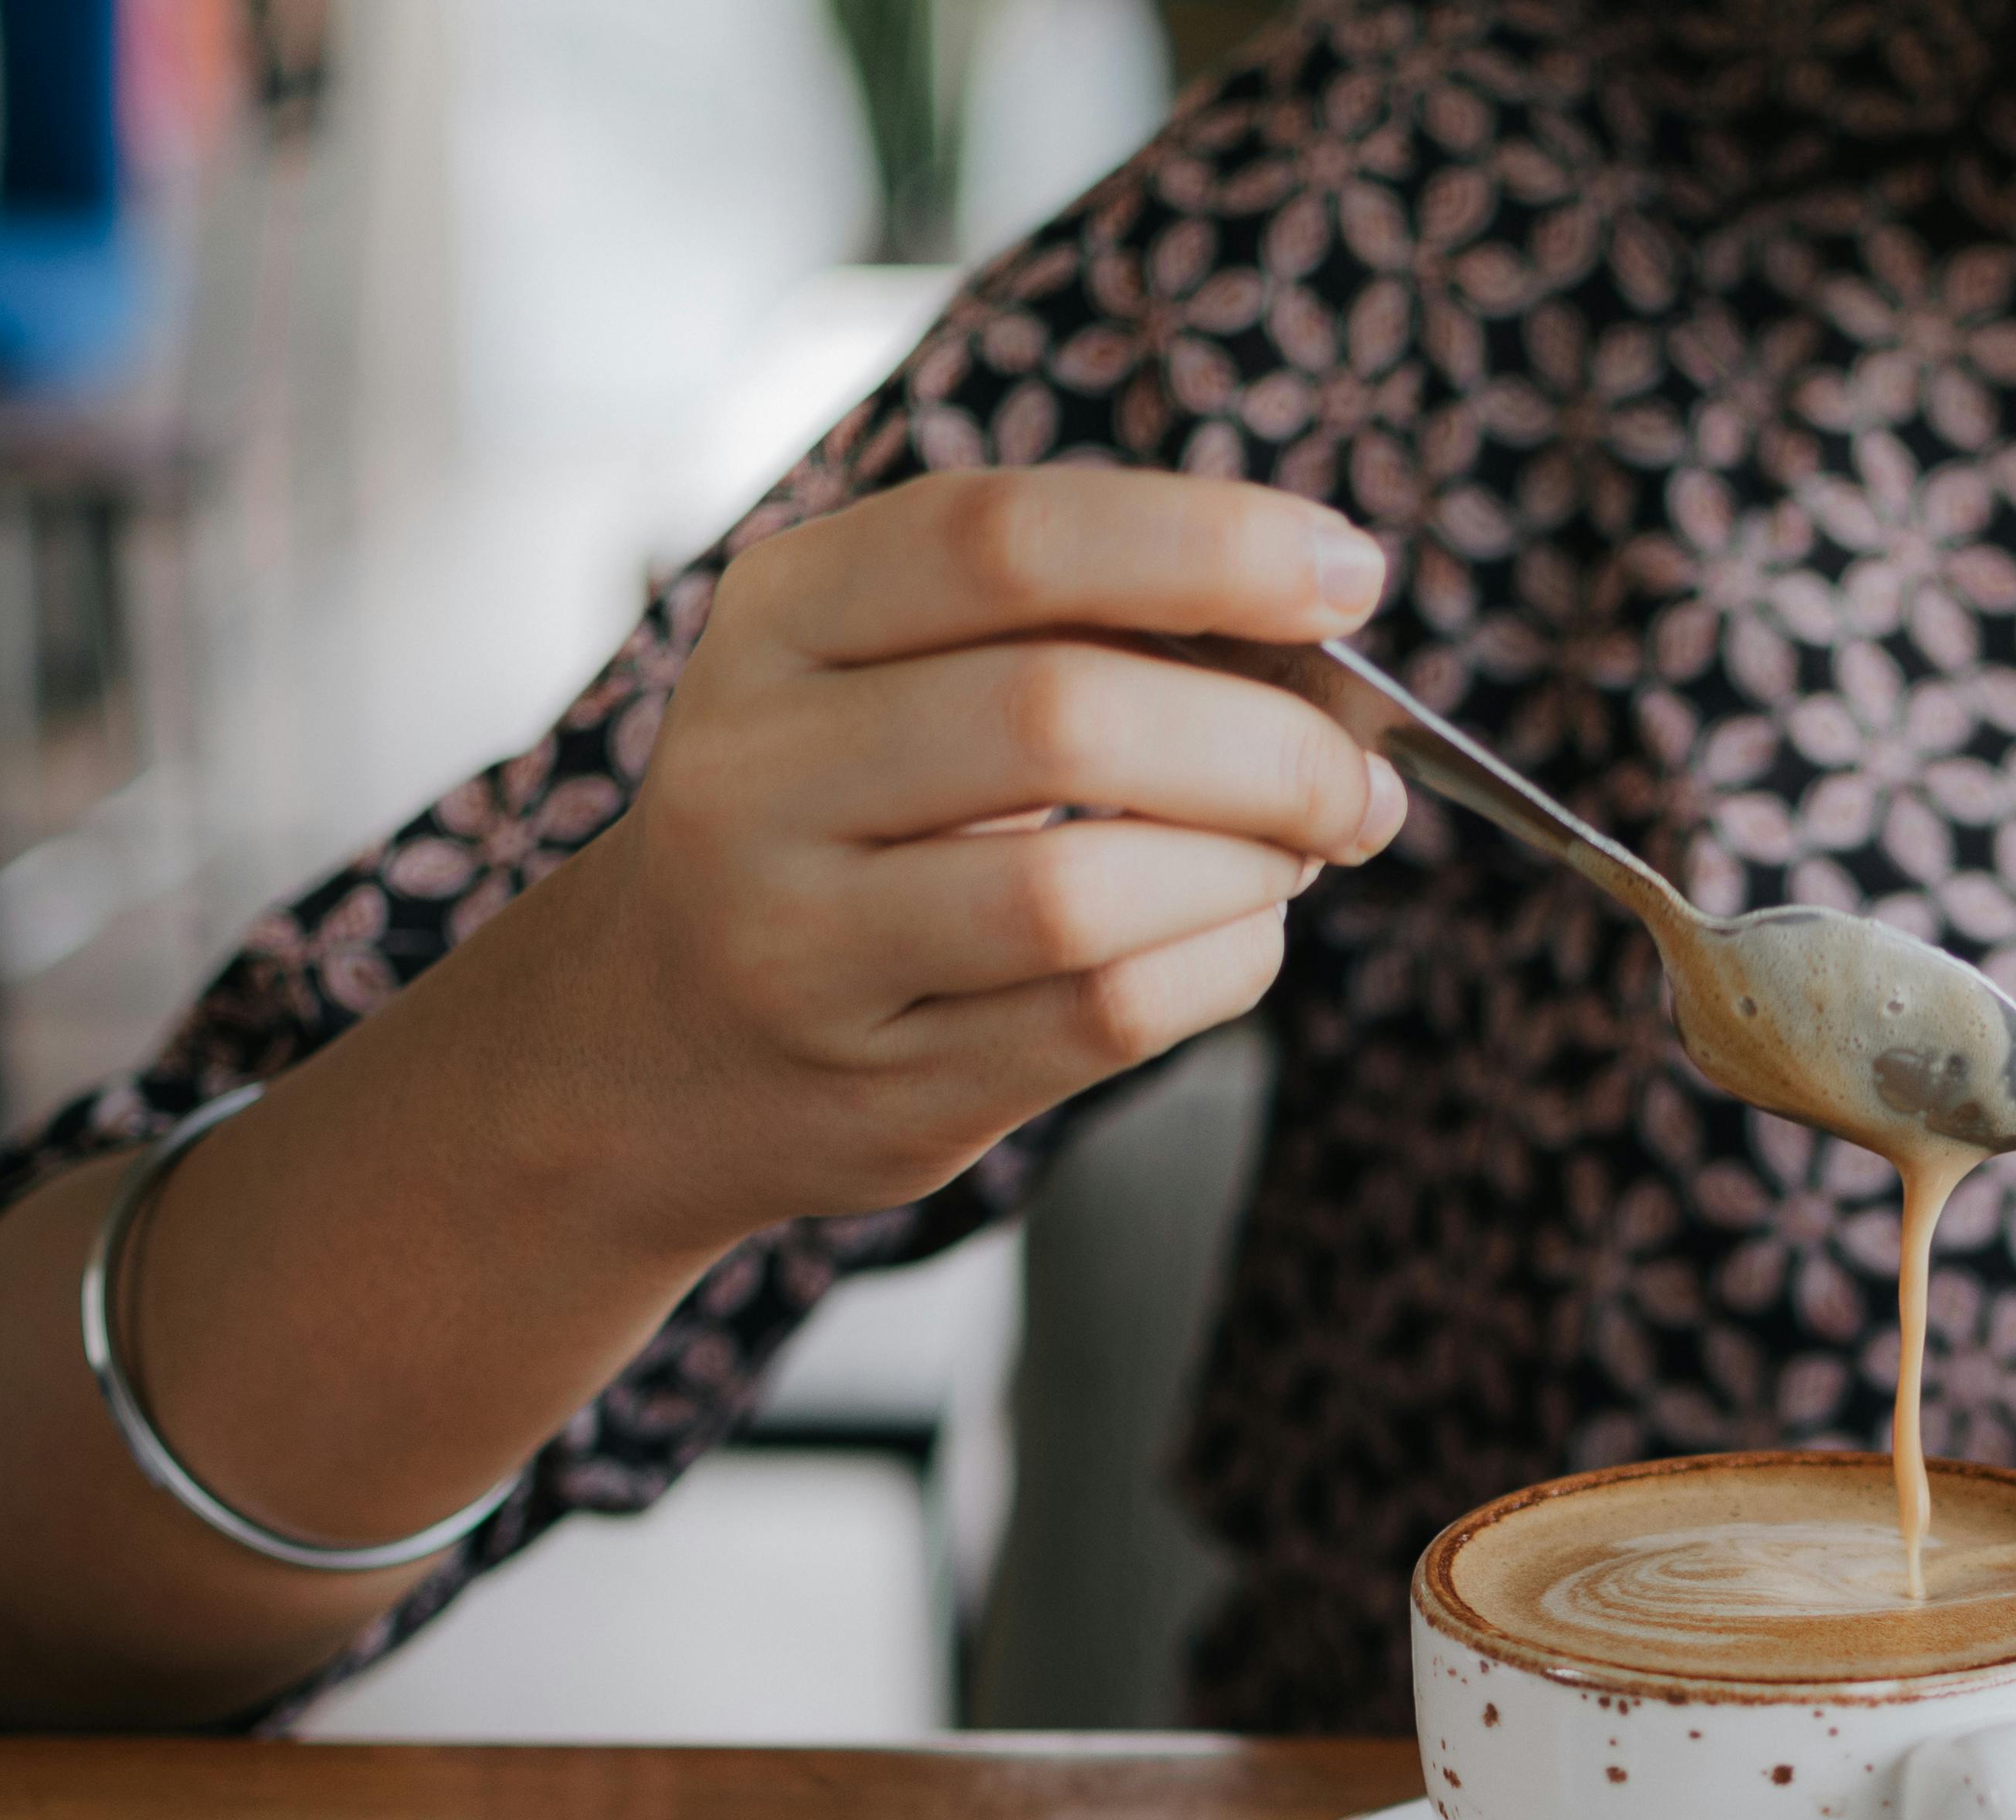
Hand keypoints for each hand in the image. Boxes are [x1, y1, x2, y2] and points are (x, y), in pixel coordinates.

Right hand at [472, 466, 1410, 1257]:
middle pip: (1063, 716)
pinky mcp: (883, 1086)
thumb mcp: (882, 675)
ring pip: (1084, 891)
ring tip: (1303, 852)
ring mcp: (805, 943)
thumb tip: (1313, 635)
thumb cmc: (836, 823)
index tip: (1348, 575)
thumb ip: (1063, 629)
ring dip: (1251, 868)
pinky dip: (1224, 965)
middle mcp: (761, 771)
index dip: (1205, 542)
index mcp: (781, 616)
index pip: (1005, 538)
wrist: (652, 1044)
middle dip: (1269, 742)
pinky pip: (1105, 1017)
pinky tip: (1242, 934)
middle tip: (1363, 773)